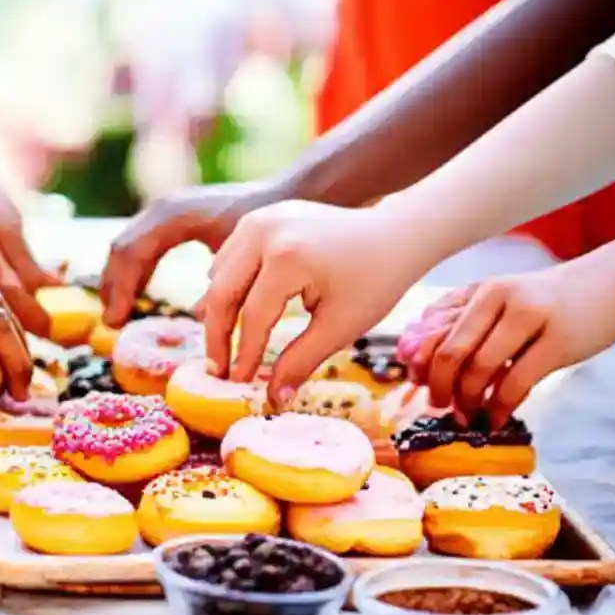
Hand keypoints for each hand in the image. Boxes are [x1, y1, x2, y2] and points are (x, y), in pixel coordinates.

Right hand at [99, 181, 290, 326]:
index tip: (117, 322)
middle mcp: (163, 208)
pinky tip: (139, 294)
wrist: (288, 193)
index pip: (130, 254)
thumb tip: (199, 320)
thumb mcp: (245, 262)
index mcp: (174, 216)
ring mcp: (165, 209)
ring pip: (128, 245)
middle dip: (113, 287)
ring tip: (119, 314)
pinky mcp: (172, 216)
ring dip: (120, 279)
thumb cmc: (270, 227)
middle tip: (111, 323)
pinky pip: (142, 244)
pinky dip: (135, 270)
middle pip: (121, 248)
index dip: (121, 290)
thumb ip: (222, 291)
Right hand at [200, 200, 435, 406]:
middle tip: (217, 370)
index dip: (244, 353)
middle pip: (221, 291)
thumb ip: (301, 360)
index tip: (238, 382)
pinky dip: (228, 284)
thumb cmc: (376, 280)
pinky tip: (235, 311)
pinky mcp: (262, 216)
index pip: (253, 315)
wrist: (397, 233)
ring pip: (219, 272)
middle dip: (217, 335)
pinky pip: (230, 255)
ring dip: (219, 309)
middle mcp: (264, 231)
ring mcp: (260, 218)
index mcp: (287, 256)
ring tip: (225, 344)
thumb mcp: (341, 325)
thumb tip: (274, 398)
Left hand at [413, 262, 614, 427]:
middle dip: (441, 389)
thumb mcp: (500, 300)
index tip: (423, 389)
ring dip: (469, 400)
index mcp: (480, 292)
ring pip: (481, 369)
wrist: (607, 284)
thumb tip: (418, 361)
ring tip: (469, 415)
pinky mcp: (558, 341)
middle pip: (452, 353)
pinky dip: (499, 407)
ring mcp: (530, 318)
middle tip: (441, 407)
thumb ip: (462, 322)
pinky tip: (496, 418)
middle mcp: (500, 299)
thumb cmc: (544, 300)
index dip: (423, 369)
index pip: (434, 335)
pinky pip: (516, 382)